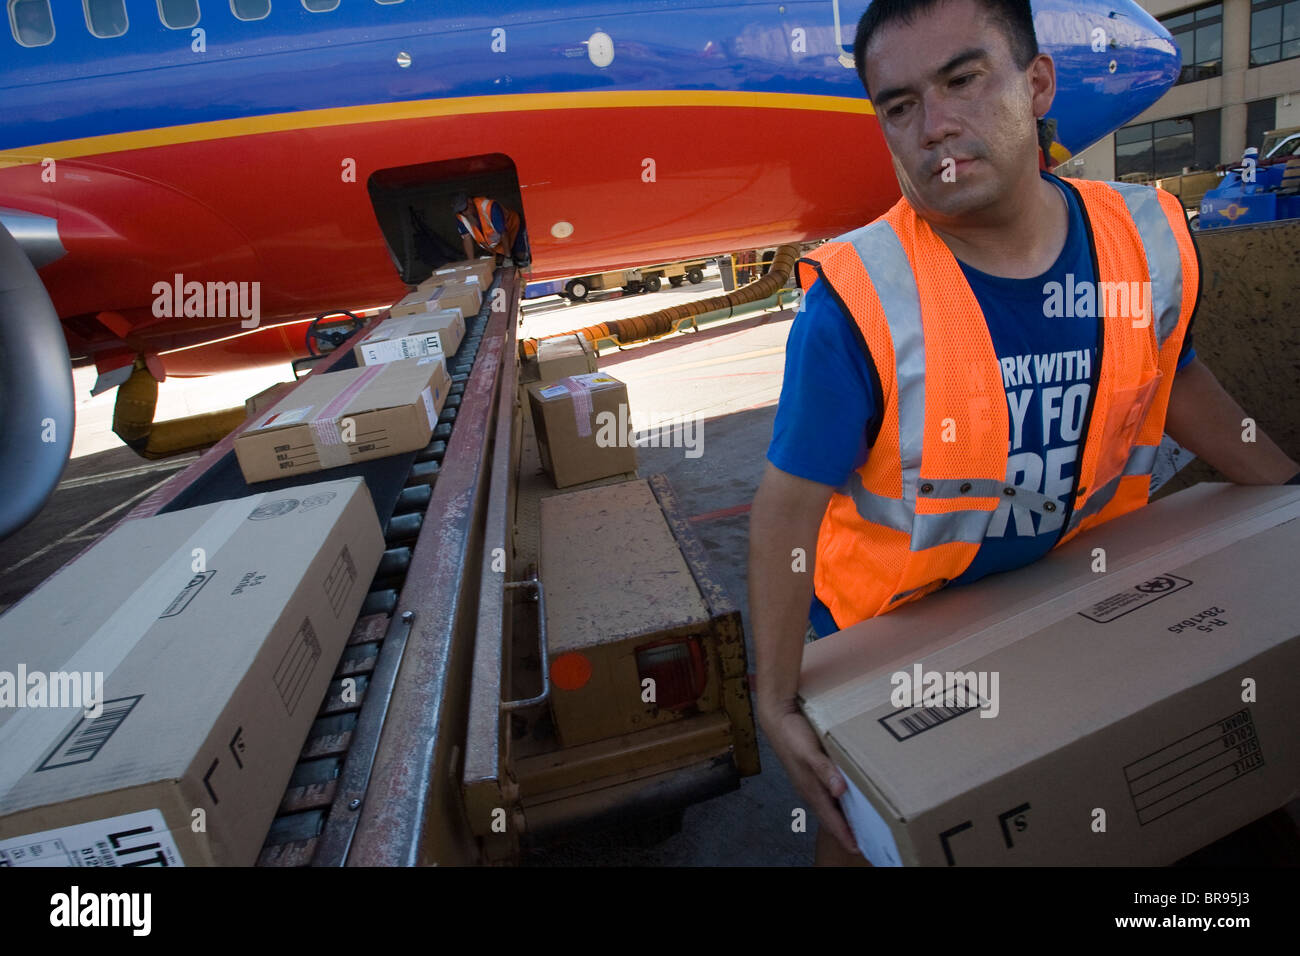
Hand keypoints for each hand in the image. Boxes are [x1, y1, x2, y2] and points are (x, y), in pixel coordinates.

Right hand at [760, 700, 859, 855]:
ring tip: (861, 823)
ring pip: (830, 806)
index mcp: (811, 789)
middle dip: (847, 831)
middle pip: (831, 817)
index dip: (844, 835)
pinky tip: (850, 796)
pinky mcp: (812, 771)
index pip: (831, 820)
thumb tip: (840, 791)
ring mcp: (811, 781)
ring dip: (844, 817)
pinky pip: (830, 793)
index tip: (859, 849)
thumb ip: (824, 770)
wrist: (777, 718)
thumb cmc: (792, 735)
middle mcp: (811, 790)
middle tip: (867, 840)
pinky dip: (841, 800)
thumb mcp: (808, 752)